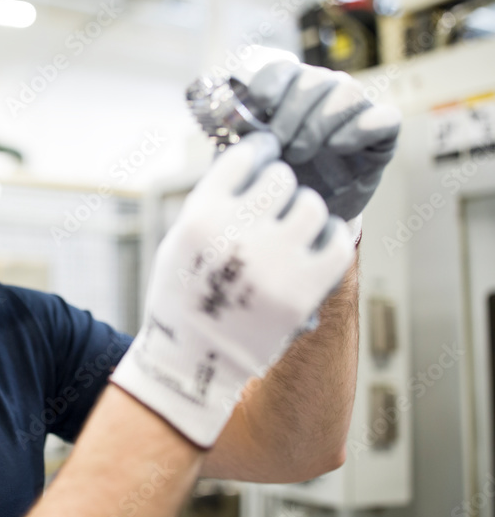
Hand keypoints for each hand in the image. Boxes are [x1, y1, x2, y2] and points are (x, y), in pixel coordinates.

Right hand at [109, 132, 353, 447]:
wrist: (193, 362)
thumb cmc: (184, 297)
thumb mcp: (179, 241)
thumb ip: (212, 202)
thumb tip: (254, 163)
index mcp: (200, 216)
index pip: (244, 158)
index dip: (258, 154)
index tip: (264, 159)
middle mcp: (236, 234)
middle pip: (281, 178)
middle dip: (280, 189)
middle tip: (276, 203)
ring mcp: (273, 262)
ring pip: (312, 206)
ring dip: (305, 212)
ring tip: (295, 227)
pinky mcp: (303, 290)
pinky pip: (337, 243)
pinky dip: (332, 239)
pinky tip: (318, 244)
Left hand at [245, 59, 400, 220]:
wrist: (300, 218)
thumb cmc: (269, 182)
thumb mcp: (245, 161)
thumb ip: (236, 136)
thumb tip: (227, 113)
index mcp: (288, 92)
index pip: (283, 68)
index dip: (270, 83)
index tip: (259, 107)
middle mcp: (323, 94)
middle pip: (314, 79)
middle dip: (291, 113)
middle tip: (278, 145)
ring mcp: (354, 112)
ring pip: (347, 91)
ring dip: (319, 121)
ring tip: (300, 153)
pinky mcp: (382, 136)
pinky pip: (384, 117)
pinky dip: (359, 127)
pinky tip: (336, 147)